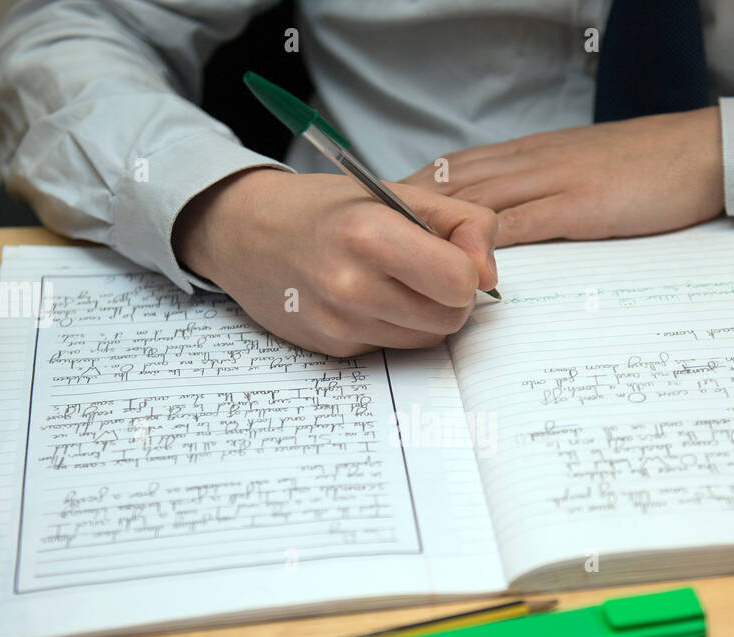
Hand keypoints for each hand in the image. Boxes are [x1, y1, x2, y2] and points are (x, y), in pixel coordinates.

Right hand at [172, 169, 498, 356]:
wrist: (244, 233)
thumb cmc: (326, 208)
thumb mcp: (396, 192)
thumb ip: (461, 221)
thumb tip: (489, 273)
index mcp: (369, 235)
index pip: (460, 282)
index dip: (468, 268)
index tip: (452, 253)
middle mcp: (351, 286)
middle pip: (451, 318)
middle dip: (451, 295)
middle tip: (426, 268)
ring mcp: (340, 324)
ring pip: (428, 338)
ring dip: (426, 313)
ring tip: (396, 280)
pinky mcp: (334, 349)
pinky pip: (394, 347)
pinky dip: (394, 325)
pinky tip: (368, 298)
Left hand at [400, 107, 724, 246]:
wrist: (702, 152)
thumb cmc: (645, 167)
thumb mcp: (581, 172)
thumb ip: (540, 191)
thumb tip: (500, 223)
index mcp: (530, 155)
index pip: (457, 168)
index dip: (411, 189)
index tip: (373, 212)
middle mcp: (531, 162)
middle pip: (452, 182)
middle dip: (403, 208)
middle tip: (362, 233)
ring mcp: (552, 182)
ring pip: (475, 200)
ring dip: (432, 225)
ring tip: (391, 250)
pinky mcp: (577, 206)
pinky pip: (522, 224)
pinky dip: (486, 244)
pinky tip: (459, 262)